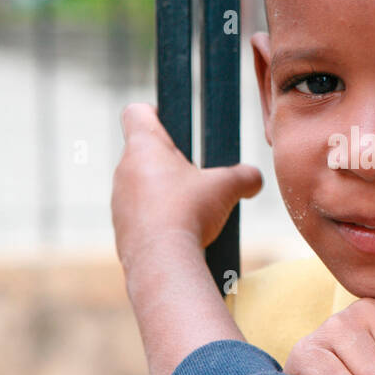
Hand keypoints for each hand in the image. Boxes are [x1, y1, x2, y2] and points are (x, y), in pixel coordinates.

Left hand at [112, 103, 262, 270]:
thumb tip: (254, 179)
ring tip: (190, 208)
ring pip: (140, 185)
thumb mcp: (226, 187)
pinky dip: (156, 218)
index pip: (136, 112)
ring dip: (161, 191)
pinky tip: (179, 232)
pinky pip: (138, 214)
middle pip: (143, 151)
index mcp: (144, 147)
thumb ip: (245, 176)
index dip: (155, 112)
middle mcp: (124, 170)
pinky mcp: (121, 228)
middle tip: (195, 174)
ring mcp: (119, 200)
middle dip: (169, 160)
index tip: (173, 124)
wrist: (162, 262)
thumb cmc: (189, 213)